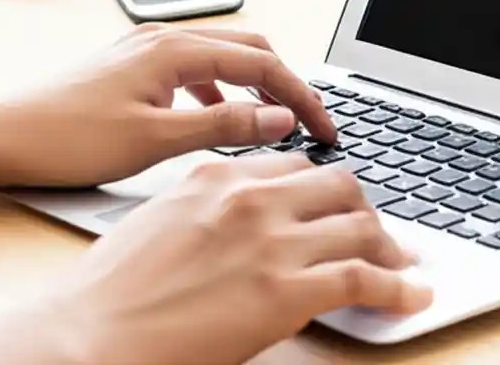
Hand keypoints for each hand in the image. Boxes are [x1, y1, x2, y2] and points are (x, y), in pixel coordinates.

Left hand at [0, 23, 334, 188]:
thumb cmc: (65, 139)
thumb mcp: (156, 140)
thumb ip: (225, 126)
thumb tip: (280, 119)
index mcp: (175, 49)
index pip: (263, 64)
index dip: (301, 97)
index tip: (324, 129)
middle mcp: (163, 39)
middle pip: (250, 49)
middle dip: (287, 84)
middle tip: (310, 123)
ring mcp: (145, 50)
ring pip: (224, 57)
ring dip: (256, 86)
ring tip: (274, 123)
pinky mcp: (132, 68)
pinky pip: (195, 68)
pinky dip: (222, 91)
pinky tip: (217, 119)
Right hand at [0, 156, 432, 364]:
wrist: (85, 334)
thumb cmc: (109, 290)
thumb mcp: (160, 220)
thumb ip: (210, 206)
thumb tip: (240, 218)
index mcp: (219, 174)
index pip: (296, 165)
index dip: (326, 187)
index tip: (338, 202)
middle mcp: (253, 197)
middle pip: (340, 185)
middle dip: (365, 209)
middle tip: (377, 231)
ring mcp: (273, 242)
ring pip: (362, 226)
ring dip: (392, 247)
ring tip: (404, 264)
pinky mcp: (288, 291)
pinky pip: (365, 279)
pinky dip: (399, 288)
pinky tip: (413, 296)